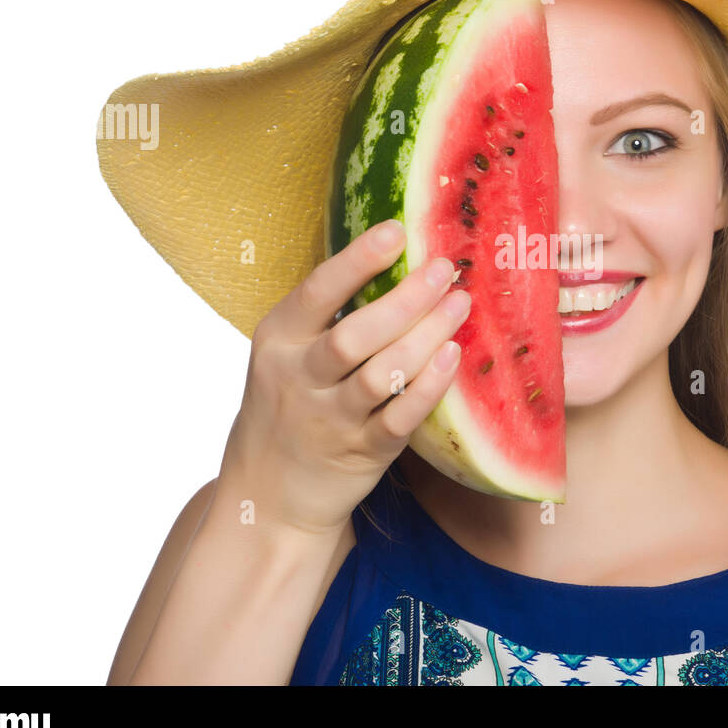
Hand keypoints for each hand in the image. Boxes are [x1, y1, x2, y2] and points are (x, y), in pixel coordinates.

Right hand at [219, 219, 469, 535]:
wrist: (268, 496)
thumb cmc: (289, 407)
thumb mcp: (285, 356)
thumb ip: (326, 316)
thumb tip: (395, 257)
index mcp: (277, 341)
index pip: (317, 293)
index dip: (358, 261)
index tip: (398, 231)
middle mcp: (298, 380)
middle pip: (356, 335)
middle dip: (406, 299)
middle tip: (445, 270)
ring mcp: (329, 421)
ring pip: (382, 375)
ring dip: (426, 337)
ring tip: (459, 304)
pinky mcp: (361, 454)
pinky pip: (400, 419)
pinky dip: (428, 387)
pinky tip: (454, 357)